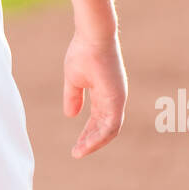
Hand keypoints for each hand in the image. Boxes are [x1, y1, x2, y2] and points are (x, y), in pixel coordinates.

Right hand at [63, 30, 127, 158]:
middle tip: (77, 152)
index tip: (76, 145)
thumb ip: (74, 97)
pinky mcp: (117, 98)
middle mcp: (114, 98)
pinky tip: (87, 143)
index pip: (99, 119)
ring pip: (110, 129)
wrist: (92, 36)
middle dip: (91, 141)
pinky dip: (100, 136)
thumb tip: (71, 115)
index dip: (88, 133)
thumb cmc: (83, 52)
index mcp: (105, 93)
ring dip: (95, 142)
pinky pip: (111, 124)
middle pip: (105, 127)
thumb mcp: (74, 80)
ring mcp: (117, 98)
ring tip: (80, 152)